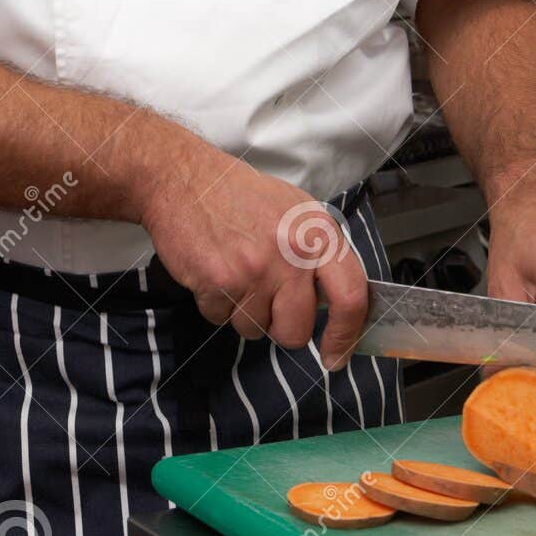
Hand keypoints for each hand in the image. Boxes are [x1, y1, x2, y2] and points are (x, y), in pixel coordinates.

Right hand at [139, 143, 367, 369]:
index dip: (346, 335)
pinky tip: (213, 270)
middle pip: (296, 331)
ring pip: (255, 329)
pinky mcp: (219, 282)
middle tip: (264, 297)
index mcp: (317, 233)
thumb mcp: (294, 209)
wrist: (184, 178)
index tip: (335, 356)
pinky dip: (215, 303)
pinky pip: (221, 320)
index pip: (351, 295)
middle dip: (278, 326)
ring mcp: (255, 270)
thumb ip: (317, 252)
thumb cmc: (239, 194)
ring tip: (234, 271)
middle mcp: (291, 253)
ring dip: (242, 311)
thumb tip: (332, 300)